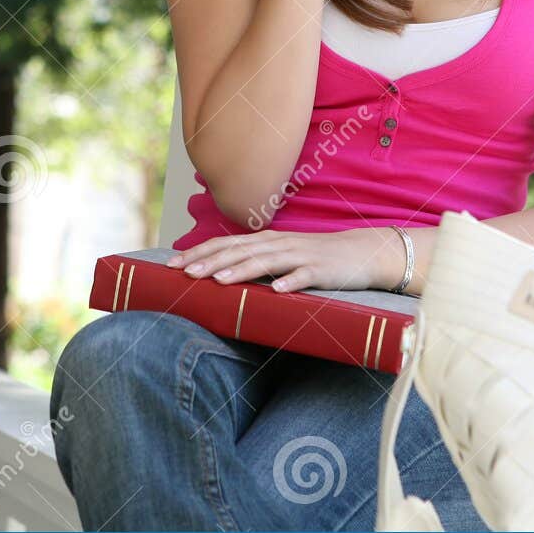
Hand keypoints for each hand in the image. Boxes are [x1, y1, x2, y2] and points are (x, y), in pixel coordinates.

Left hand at [164, 226, 404, 292]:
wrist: (361, 252)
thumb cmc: (315, 258)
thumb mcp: (280, 256)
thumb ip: (254, 261)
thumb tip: (218, 273)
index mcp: (265, 241)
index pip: (225, 244)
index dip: (199, 252)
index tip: (172, 264)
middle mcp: (278, 244)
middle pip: (239, 251)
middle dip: (210, 262)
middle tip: (184, 273)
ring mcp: (300, 256)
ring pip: (265, 262)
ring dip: (241, 271)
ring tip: (218, 282)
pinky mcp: (321, 271)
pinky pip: (304, 277)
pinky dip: (290, 283)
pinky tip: (277, 291)